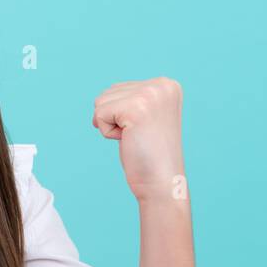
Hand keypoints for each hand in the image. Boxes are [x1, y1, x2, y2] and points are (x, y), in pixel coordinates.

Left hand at [92, 76, 187, 202]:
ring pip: (101, 102)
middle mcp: (161, 85)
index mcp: (167, 85)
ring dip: (111, 125)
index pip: (120, 88)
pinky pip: (100, 115)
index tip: (144, 130)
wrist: (162, 182)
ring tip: (135, 137)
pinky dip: (108, 133)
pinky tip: (129, 140)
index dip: (122, 114)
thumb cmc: (150, 154)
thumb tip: (105, 95)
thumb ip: (131, 99)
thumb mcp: (145, 117)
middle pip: (108, 92)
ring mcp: (149, 94)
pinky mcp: (135, 108)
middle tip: (139, 136)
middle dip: (115, 118)